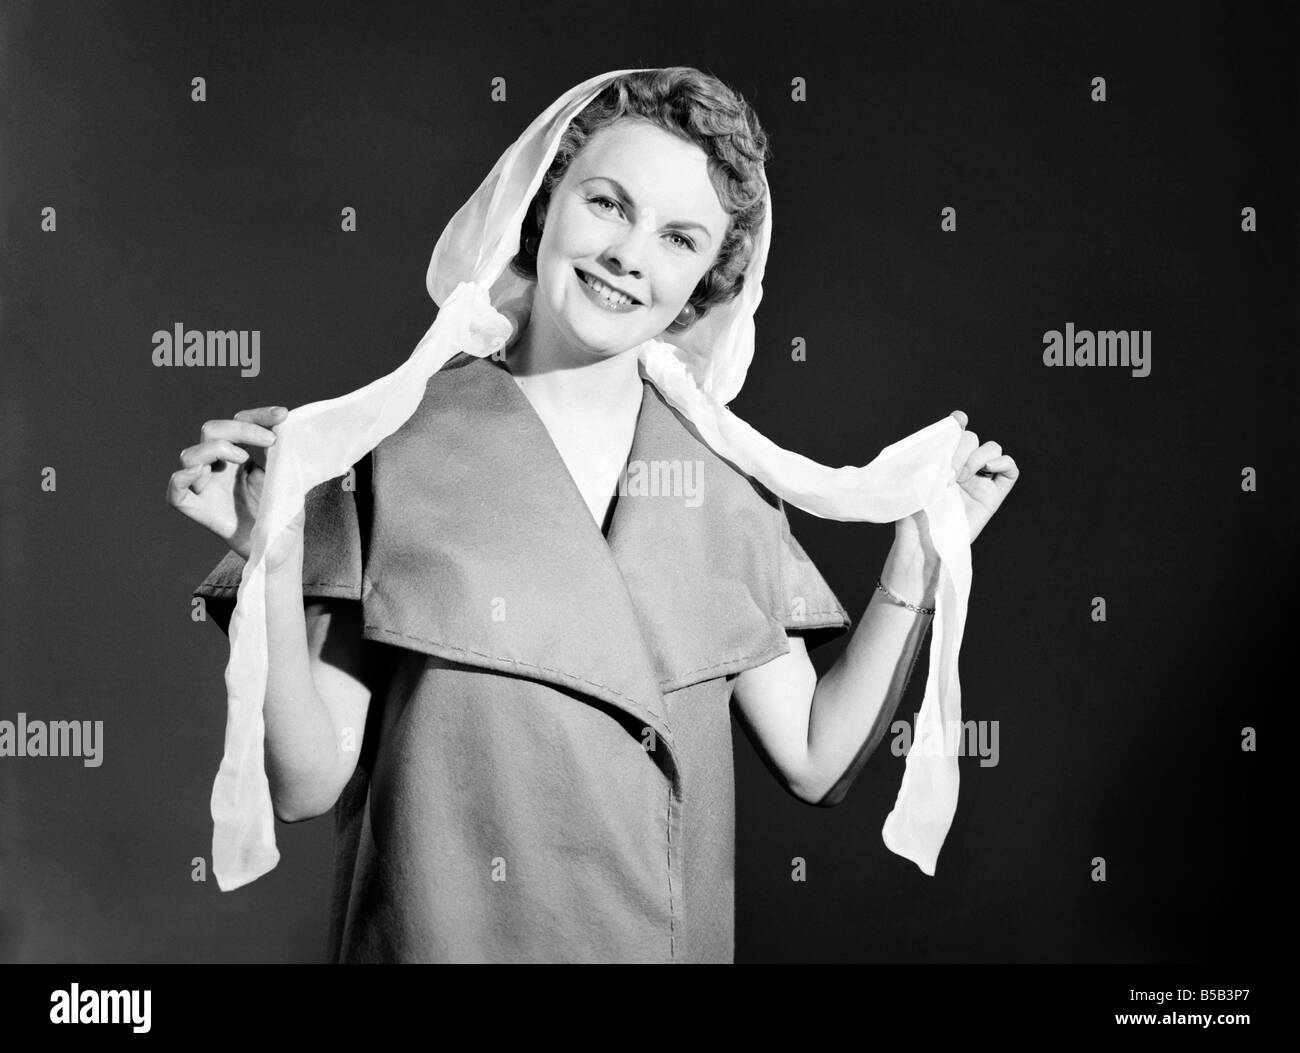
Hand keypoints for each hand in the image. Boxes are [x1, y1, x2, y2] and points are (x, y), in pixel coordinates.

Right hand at [166, 405, 305, 570]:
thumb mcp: (287, 477)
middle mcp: (217, 467)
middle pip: (210, 430)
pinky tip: (203, 475)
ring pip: (189, 455)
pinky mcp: (195, 509)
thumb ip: (281, 453)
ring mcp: (204, 486)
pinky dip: (183, 478)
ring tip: (243, 460)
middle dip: (239, 428)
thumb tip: (284, 426)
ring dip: (215, 449)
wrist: (280, 548)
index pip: (238, 421)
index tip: (282, 415)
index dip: (257, 415)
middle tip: (269, 441)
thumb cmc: (282, 513)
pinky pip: (175, 490)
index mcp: (239, 455)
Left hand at [896, 409, 1019, 554]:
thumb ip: (934, 448)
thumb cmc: (914, 509)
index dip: (958, 423)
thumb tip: (957, 421)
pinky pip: (1010, 470)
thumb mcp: (917, 474)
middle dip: (962, 449)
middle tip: (948, 471)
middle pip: (973, 438)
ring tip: (963, 475)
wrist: (922, 538)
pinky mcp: (993, 495)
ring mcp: (979, 480)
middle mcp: (961, 467)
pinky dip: (1003, 462)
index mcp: (941, 461)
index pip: (956, 432)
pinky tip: (987, 469)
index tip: (958, 422)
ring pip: (993, 449)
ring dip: (979, 455)